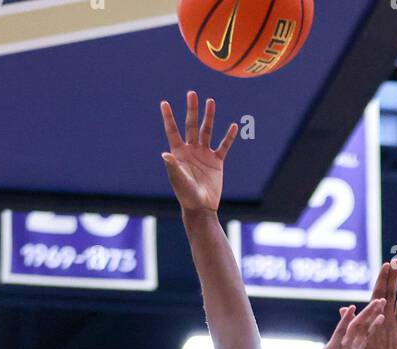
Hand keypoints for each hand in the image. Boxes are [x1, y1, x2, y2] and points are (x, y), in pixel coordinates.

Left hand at [161, 92, 237, 213]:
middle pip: (191, 125)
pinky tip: (233, 126)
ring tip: (210, 101)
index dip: (168, 117)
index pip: (173, 131)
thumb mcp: (179, 180)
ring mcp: (204, 154)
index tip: (164, 103)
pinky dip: (229, 137)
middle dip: (192, 110)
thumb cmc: (186, 195)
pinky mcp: (217, 162)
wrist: (201, 207)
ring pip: (207, 131)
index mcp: (179, 153)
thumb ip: (173, 166)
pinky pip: (224, 146)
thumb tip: (165, 154)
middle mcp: (191, 150)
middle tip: (192, 93)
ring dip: (209, 117)